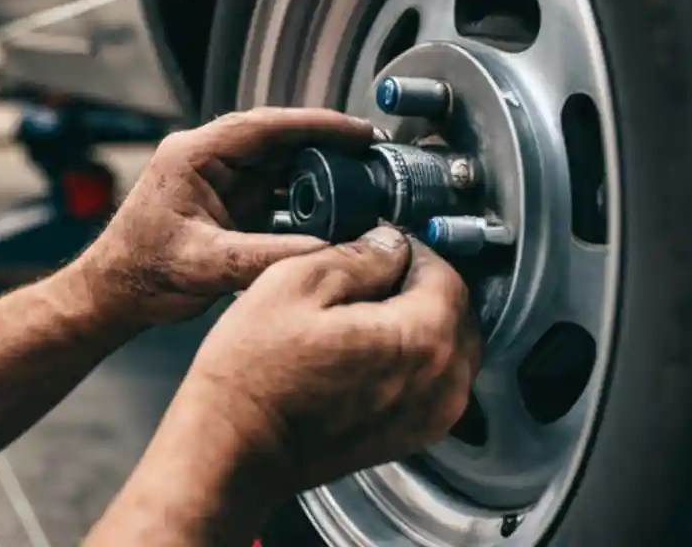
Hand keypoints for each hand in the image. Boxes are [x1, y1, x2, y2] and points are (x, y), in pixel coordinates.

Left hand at [76, 107, 374, 326]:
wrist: (113, 295)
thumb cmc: (139, 273)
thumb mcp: (206, 265)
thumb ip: (266, 256)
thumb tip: (325, 251)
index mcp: (194, 156)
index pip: (266, 126)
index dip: (317, 125)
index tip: (358, 132)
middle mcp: (209, 161)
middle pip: (281, 141)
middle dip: (328, 147)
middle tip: (373, 157)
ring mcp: (220, 182)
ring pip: (282, 166)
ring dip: (320, 174)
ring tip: (364, 184)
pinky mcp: (229, 206)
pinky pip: (276, 194)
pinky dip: (306, 200)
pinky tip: (336, 213)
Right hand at [178, 225, 479, 492]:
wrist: (235, 448)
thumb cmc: (255, 375)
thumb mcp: (295, 283)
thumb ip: (358, 256)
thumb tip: (389, 244)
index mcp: (421, 339)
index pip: (446, 274)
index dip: (413, 250)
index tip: (380, 244)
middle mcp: (442, 384)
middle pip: (457, 312)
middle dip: (422, 286)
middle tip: (374, 274)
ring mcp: (430, 417)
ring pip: (451, 348)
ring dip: (422, 322)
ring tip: (367, 312)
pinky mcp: (412, 437)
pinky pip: (436, 382)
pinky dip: (416, 358)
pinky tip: (367, 350)